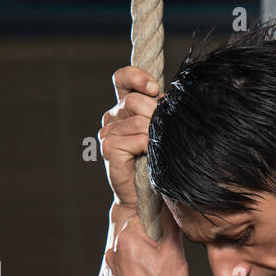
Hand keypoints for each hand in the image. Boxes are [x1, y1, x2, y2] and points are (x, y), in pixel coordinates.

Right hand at [99, 66, 161, 207]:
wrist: (145, 197)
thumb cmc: (156, 163)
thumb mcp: (160, 131)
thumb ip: (159, 111)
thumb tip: (167, 97)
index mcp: (124, 108)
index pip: (123, 79)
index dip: (137, 77)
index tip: (155, 89)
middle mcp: (113, 117)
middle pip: (135, 100)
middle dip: (155, 114)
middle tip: (162, 132)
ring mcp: (108, 132)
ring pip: (138, 121)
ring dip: (154, 134)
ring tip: (157, 149)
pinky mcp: (109, 148)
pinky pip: (138, 138)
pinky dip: (149, 147)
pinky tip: (150, 157)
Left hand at [103, 205, 188, 275]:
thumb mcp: (174, 253)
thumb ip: (170, 225)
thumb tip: (170, 204)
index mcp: (127, 237)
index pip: (147, 218)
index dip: (162, 231)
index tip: (169, 244)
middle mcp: (114, 250)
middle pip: (140, 237)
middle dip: (155, 247)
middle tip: (167, 265)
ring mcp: (111, 268)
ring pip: (134, 256)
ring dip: (147, 263)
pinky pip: (129, 273)